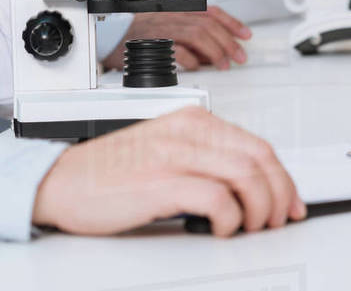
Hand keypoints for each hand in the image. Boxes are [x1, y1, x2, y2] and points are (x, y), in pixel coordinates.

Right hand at [32, 107, 305, 235]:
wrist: (61, 181)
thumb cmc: (108, 173)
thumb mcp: (164, 151)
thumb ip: (202, 158)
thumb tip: (246, 187)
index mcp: (191, 121)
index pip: (257, 144)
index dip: (282, 178)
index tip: (289, 201)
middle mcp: (187, 132)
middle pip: (260, 158)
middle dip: (279, 194)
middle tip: (277, 220)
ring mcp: (175, 155)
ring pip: (247, 176)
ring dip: (260, 209)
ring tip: (250, 227)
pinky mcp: (162, 182)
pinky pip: (218, 198)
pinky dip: (230, 219)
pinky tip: (222, 228)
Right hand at [101, 5, 250, 70]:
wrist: (108, 35)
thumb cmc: (138, 32)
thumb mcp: (167, 26)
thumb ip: (191, 35)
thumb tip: (216, 51)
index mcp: (177, 9)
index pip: (211, 11)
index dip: (231, 23)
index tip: (246, 35)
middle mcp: (171, 15)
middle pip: (207, 25)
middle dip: (228, 41)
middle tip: (238, 56)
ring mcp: (161, 28)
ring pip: (196, 34)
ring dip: (214, 51)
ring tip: (223, 65)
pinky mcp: (151, 42)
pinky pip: (176, 50)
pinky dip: (189, 59)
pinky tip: (197, 67)